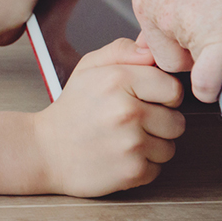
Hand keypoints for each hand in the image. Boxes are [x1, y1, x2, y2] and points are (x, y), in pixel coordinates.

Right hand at [32, 38, 185, 195]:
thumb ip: (122, 50)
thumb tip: (152, 48)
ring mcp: (131, 144)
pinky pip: (157, 168)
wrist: (44, 151)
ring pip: (169, 147)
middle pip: (177, 121)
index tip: (141, 100)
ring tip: (122, 140)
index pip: (173, 89)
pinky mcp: (132, 171)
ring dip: (151, 146)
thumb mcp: (89, 68)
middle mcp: (127, 111)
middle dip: (158, 123)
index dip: (160, 96)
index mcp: (118, 80)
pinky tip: (118, 157)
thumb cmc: (72, 109)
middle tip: (128, 122)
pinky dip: (141, 166)